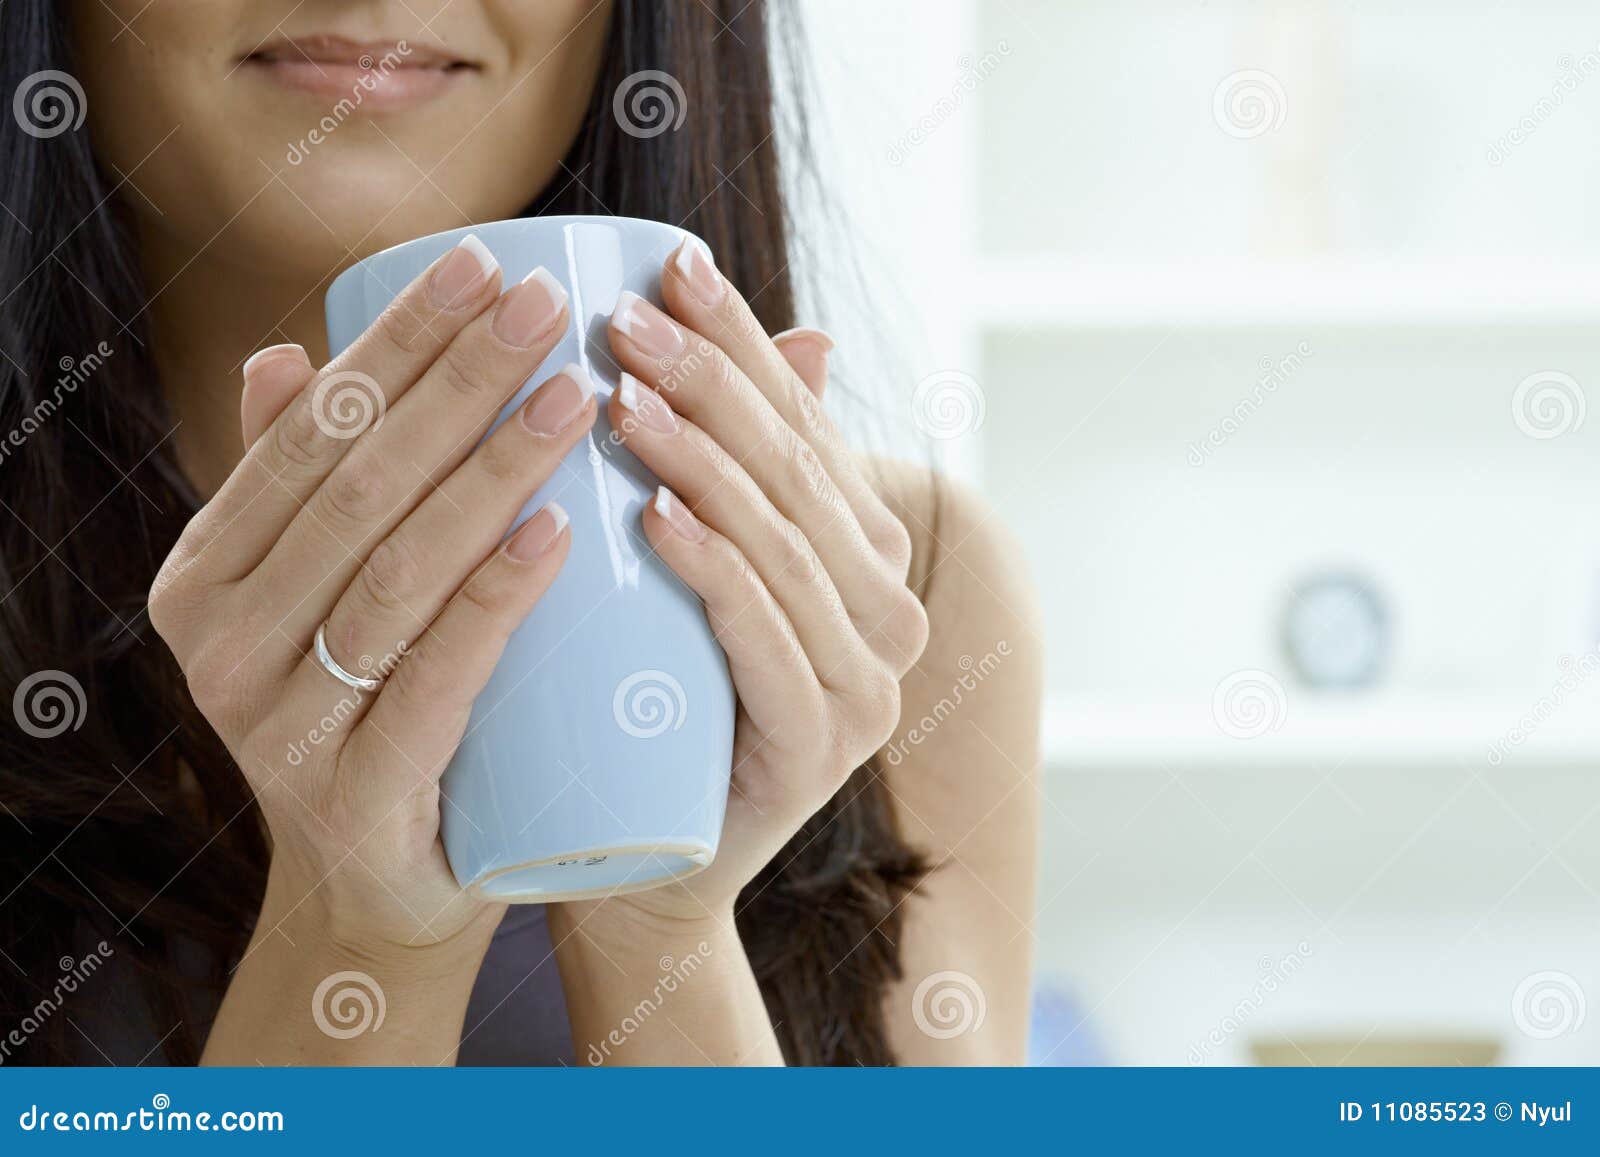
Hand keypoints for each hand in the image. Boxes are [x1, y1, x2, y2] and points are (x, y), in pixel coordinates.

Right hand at [148, 237, 594, 964]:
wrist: (384, 886)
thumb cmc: (382, 712)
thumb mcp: (332, 596)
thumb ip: (306, 488)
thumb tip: (280, 352)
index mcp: (211, 566)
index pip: (314, 429)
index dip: (403, 339)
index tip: (492, 261)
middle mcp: (220, 634)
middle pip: (358, 483)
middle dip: (460, 382)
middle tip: (552, 308)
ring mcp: (276, 718)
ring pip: (395, 568)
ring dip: (491, 472)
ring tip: (577, 400)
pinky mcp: (349, 791)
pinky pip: (431, 677)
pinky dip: (494, 600)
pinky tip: (557, 531)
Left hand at [554, 238, 929, 939]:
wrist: (647, 855)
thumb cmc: (660, 695)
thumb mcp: (694, 561)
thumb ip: (743, 464)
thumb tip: (806, 337)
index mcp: (867, 545)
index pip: (806, 420)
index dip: (743, 339)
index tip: (666, 264)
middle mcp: (889, 604)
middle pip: (795, 472)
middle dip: (710, 384)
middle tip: (621, 322)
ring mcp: (868, 679)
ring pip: (785, 545)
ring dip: (702, 464)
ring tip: (621, 400)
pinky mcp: (825, 743)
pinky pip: (768, 640)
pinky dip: (713, 573)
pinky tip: (654, 519)